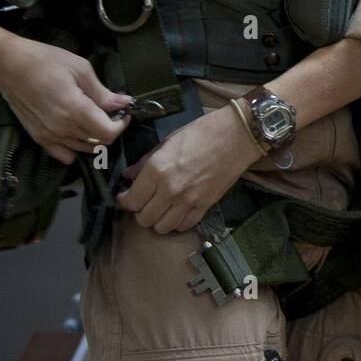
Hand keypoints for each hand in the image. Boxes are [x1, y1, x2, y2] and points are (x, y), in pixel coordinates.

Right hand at [0, 35, 132, 164]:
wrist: (8, 65)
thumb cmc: (45, 60)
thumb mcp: (80, 69)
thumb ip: (102, 92)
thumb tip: (124, 103)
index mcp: (75, 110)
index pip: (108, 133)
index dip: (121, 125)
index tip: (124, 112)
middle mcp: (63, 129)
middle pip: (98, 143)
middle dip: (110, 129)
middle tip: (110, 112)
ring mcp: (49, 136)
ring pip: (84, 150)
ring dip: (95, 138)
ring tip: (94, 119)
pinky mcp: (38, 138)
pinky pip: (63, 155)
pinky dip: (75, 149)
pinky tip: (77, 133)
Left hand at [116, 105, 258, 233]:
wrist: (236, 137)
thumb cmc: (201, 132)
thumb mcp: (168, 141)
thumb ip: (146, 161)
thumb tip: (129, 175)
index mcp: (156, 170)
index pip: (131, 200)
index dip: (125, 200)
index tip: (126, 196)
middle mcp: (169, 190)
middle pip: (144, 219)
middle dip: (140, 212)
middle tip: (144, 201)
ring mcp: (188, 201)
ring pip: (162, 227)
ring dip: (158, 220)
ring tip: (161, 208)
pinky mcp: (204, 207)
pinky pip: (184, 226)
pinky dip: (177, 222)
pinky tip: (177, 211)